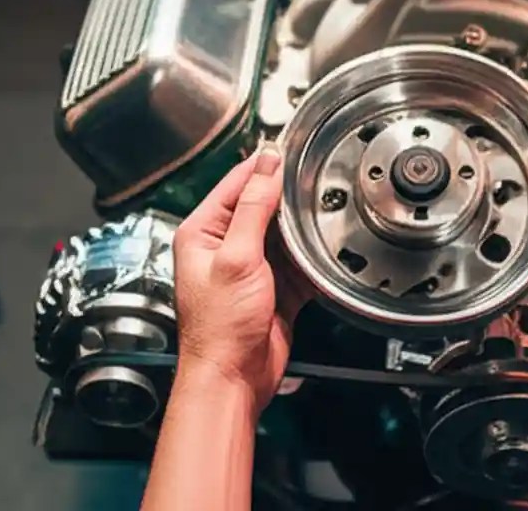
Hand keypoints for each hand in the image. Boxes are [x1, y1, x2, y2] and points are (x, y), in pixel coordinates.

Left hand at [171, 146, 310, 405]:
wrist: (233, 378)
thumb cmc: (219, 328)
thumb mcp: (237, 258)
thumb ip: (253, 209)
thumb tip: (265, 167)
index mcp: (203, 233)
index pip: (235, 184)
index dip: (263, 166)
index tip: (291, 150)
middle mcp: (225, 247)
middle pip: (263, 207)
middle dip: (290, 198)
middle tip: (317, 181)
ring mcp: (251, 268)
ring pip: (285, 236)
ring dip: (303, 231)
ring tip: (325, 215)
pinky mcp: (273, 289)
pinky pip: (298, 265)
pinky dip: (312, 261)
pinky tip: (325, 254)